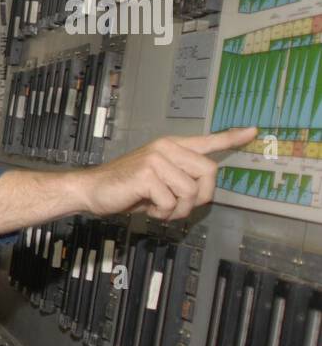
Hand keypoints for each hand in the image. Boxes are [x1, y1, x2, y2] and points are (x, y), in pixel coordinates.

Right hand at [73, 126, 257, 221]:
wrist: (91, 191)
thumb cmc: (125, 188)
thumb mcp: (157, 181)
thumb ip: (180, 179)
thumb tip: (203, 192)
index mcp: (170, 147)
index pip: (207, 140)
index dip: (231, 137)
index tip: (252, 132)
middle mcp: (166, 148)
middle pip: (208, 172)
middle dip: (200, 197)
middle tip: (179, 207)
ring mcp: (157, 159)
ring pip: (191, 192)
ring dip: (177, 210)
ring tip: (159, 208)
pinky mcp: (147, 174)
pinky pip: (171, 202)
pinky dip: (162, 213)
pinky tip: (148, 208)